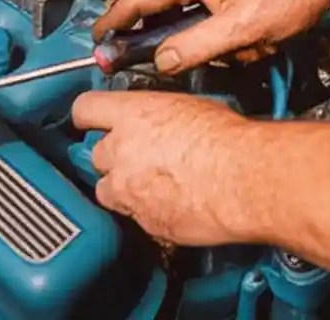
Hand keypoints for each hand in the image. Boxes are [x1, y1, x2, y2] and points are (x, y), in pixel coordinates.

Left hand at [71, 91, 256, 245]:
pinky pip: (134, 218)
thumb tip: (163, 120)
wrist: (244, 179)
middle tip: (138, 158)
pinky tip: (172, 206)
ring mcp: (128, 189)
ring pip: (106, 191)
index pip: (85, 108)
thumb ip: (162, 115)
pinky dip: (147, 214)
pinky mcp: (144, 222)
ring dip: (123, 189)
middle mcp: (121, 150)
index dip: (88, 116)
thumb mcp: (191, 107)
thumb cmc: (229, 141)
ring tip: (153, 186)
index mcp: (131, 114)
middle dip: (113, 158)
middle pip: (95, 155)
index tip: (91, 121)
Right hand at [95, 0, 329, 72]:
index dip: (114, 21)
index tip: (98, 39)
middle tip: (130, 55)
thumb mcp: (242, 30)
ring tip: (206, 49)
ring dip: (180, 28)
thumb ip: (197, 47)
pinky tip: (220, 37)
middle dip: (143, 29)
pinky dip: (195, 19)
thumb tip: (163, 60)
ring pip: (173, 1)